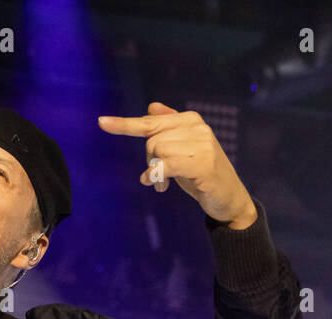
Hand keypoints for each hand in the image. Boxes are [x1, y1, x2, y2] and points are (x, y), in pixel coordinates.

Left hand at [97, 102, 257, 228]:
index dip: (125, 124)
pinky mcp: (203, 164)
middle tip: (158, 177)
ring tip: (164, 184)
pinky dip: (157, 177)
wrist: (230, 199)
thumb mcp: (184, 149)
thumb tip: (152, 106)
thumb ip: (169, 128)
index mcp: (190, 120)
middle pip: (152, 139)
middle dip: (149, 160)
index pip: (151, 121)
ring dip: (155, 172)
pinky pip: (166, 166)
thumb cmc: (203, 174)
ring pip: (158, 152)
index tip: (101, 122)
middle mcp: (197, 128)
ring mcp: (202, 145)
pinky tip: (160, 187)